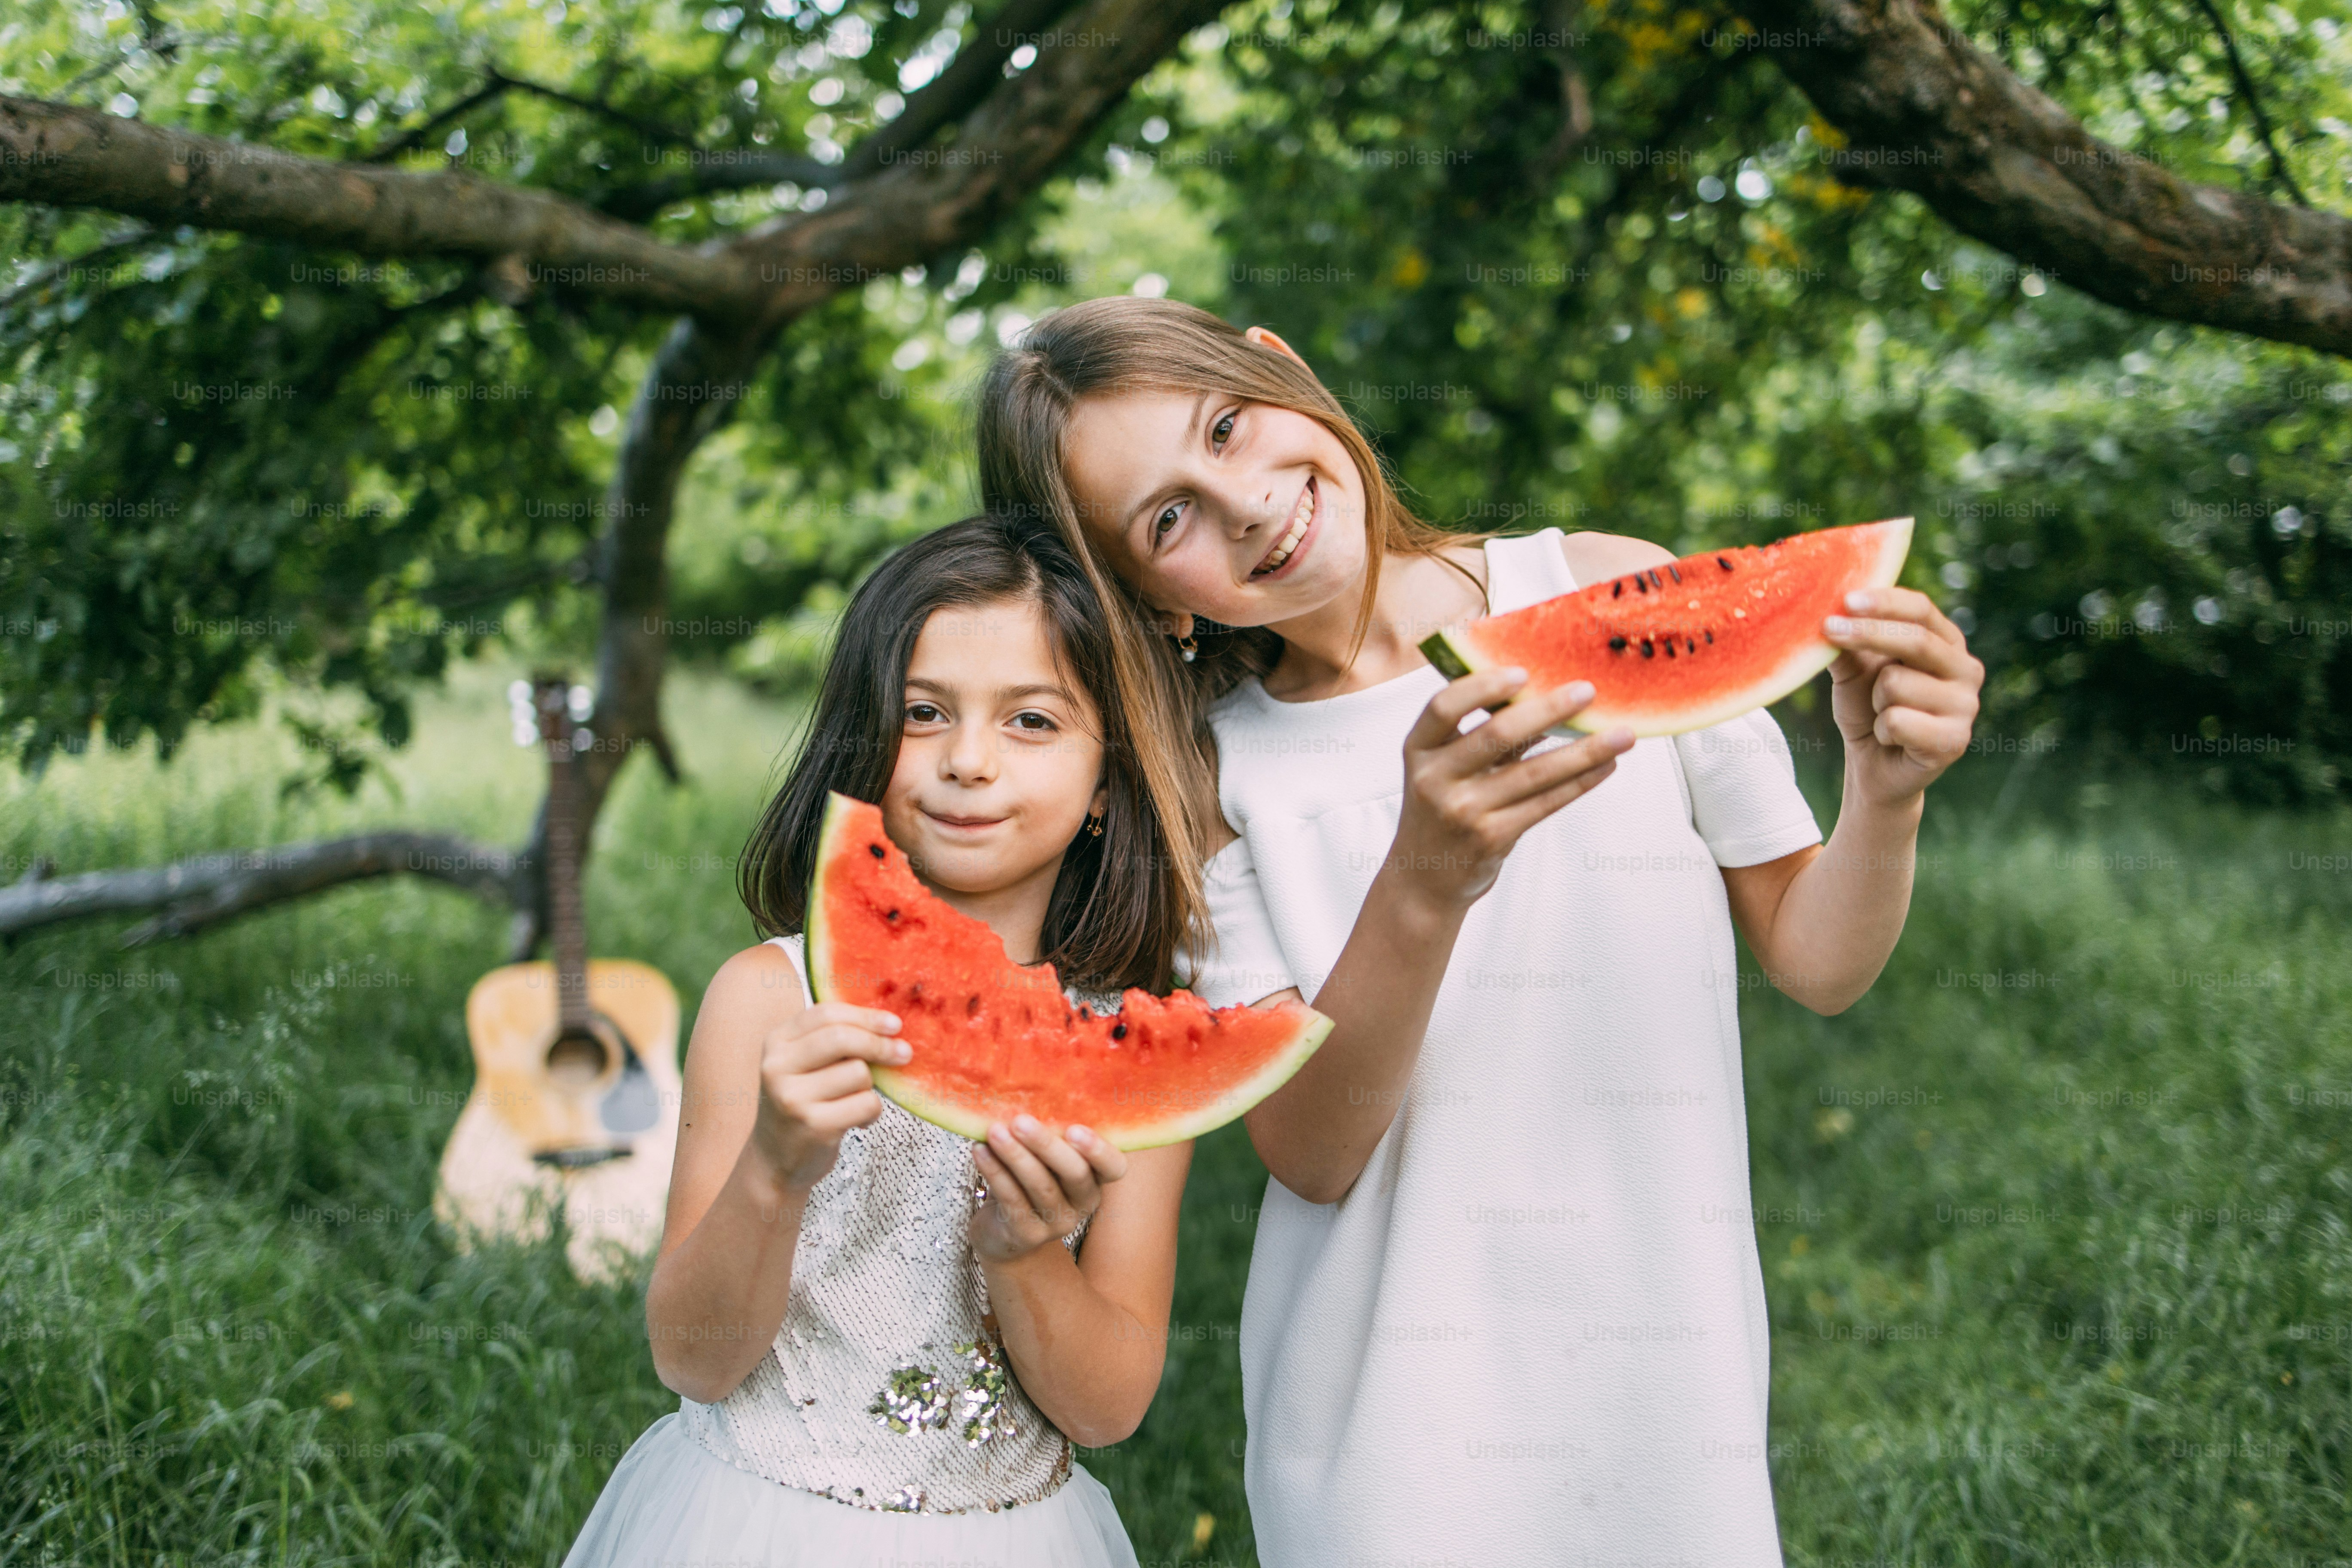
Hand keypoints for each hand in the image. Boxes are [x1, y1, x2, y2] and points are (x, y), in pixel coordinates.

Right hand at [747, 1002, 905, 1193]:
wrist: (775, 1161)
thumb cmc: (801, 1105)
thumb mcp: (804, 1065)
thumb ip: (833, 1041)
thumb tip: (889, 1024)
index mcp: (776, 1042)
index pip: (826, 1014)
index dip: (865, 1016)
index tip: (895, 1024)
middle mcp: (777, 1067)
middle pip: (842, 1039)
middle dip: (880, 1045)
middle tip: (904, 1053)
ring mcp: (792, 1097)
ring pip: (859, 1073)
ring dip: (870, 1088)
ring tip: (857, 1101)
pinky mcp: (812, 1126)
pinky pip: (865, 1104)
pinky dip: (872, 1112)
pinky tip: (858, 1120)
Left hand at [970, 1116, 1126, 1265]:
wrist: (1003, 1233)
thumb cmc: (1027, 1180)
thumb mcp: (1044, 1158)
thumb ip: (1049, 1132)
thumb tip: (1029, 1086)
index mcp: (1096, 1178)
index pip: (1114, 1166)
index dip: (1099, 1150)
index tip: (1075, 1128)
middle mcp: (1083, 1203)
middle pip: (1075, 1174)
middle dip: (1046, 1145)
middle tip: (1021, 1121)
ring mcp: (1057, 1222)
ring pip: (1040, 1186)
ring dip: (1015, 1155)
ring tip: (994, 1131)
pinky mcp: (1027, 1235)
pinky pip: (1012, 1200)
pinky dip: (995, 1172)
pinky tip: (980, 1151)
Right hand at [1389, 669, 1634, 907]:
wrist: (1425, 877)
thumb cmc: (1442, 808)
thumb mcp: (1445, 767)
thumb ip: (1483, 733)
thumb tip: (1544, 693)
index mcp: (1418, 749)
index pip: (1443, 706)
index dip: (1482, 686)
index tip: (1523, 671)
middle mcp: (1434, 778)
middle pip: (1497, 733)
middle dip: (1549, 709)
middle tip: (1588, 691)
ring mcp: (1463, 810)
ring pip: (1534, 772)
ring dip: (1584, 751)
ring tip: (1622, 735)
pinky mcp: (1491, 837)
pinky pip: (1546, 803)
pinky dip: (1580, 782)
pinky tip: (1605, 766)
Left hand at [1823, 587, 1983, 808]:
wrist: (1873, 765)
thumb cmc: (1867, 708)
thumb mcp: (1853, 670)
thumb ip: (1848, 642)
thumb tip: (1829, 610)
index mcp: (1947, 642)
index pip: (1921, 609)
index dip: (1884, 602)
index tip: (1846, 599)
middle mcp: (1965, 669)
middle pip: (1916, 640)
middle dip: (1867, 634)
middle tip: (1828, 629)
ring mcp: (1966, 705)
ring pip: (1897, 684)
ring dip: (1874, 701)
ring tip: (1881, 714)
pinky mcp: (1955, 740)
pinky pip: (1898, 721)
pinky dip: (1882, 730)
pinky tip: (1891, 738)